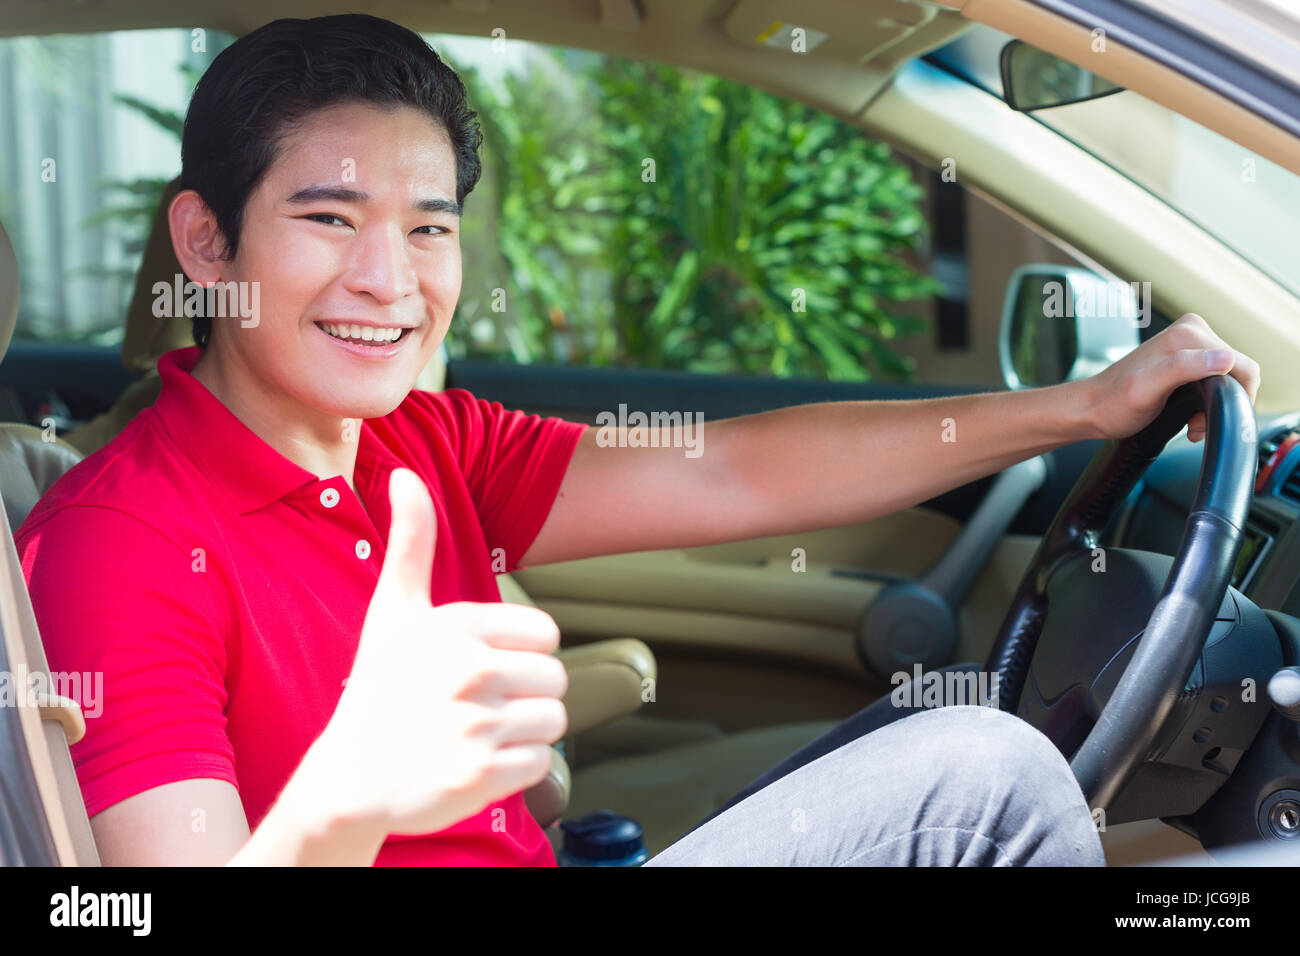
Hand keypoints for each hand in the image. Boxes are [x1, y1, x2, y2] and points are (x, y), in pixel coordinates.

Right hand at [307, 468, 567, 838]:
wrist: (346, 781)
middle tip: (481, 706)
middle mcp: (470, 671)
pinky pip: (541, 763)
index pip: (547, 634)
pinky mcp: (480, 776)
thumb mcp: (393, 610)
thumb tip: (403, 476)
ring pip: (554, 721)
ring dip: (524, 731)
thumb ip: (412, 541)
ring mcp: (475, 725)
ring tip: (481, 733)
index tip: (482, 668)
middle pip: (557, 678)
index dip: (521, 654)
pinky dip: (518, 768)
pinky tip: (478, 762)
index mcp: (458, 625)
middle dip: (527, 695)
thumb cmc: (378, 691)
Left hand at [1080, 313, 1259, 441]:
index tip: (1204, 420)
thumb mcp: (1147, 389)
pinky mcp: (1186, 355)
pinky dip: (1207, 400)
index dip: (1235, 399)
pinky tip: (1189, 413)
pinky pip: (1215, 378)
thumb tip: (1224, 359)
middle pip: (1238, 372)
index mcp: (1189, 334)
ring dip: (1215, 404)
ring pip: (1228, 378)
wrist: (1092, 408)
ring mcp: (1190, 342)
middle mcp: (1192, 331)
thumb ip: (1184, 369)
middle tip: (1194, 424)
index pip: (1244, 366)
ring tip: (1190, 422)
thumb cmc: (1114, 404)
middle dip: (1223, 402)